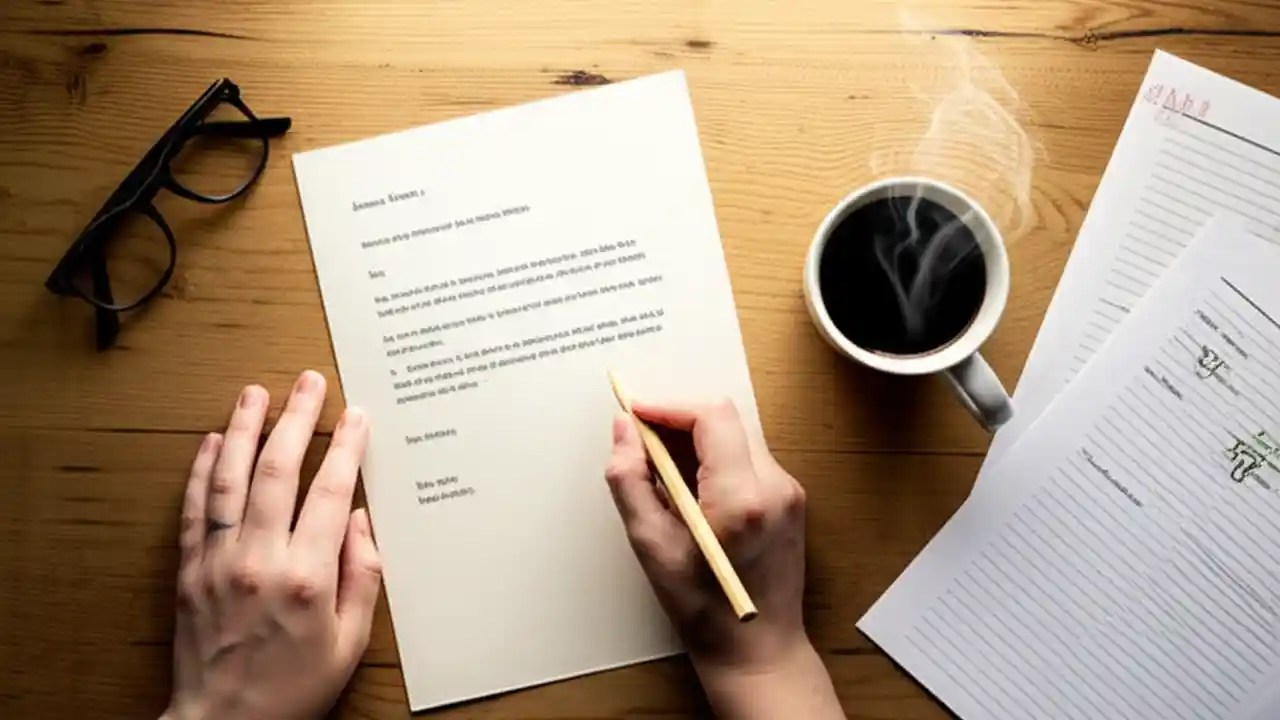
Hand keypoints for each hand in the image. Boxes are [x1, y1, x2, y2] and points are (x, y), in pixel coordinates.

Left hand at [163, 371, 382, 719]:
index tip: (356, 417)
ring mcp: (218, 561)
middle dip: (296, 418)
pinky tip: (210, 442)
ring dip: (243, 429)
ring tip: (255, 393)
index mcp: (307, 577)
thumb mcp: (350, 642)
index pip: (331, 492)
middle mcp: (260, 559)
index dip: (346, 447)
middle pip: (277, 470)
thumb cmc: (292, 688)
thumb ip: (362, 576)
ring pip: (229, 478)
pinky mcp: (189, 570)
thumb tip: (363, 522)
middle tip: (308, 382)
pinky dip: (201, 470)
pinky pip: (194, 507)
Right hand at [604, 401, 842, 718]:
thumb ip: (630, 480)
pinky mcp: (791, 498)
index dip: (667, 407)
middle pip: (724, 421)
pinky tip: (691, 492)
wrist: (758, 651)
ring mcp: (789, 491)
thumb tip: (623, 430)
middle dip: (677, 422)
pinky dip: (714, 461)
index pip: (710, 417)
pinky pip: (746, 459)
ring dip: (695, 442)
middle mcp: (776, 486)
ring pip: (735, 437)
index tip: (634, 415)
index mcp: (744, 499)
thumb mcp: (651, 546)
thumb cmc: (703, 611)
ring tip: (662, 474)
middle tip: (640, 444)